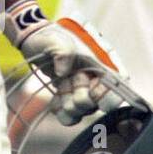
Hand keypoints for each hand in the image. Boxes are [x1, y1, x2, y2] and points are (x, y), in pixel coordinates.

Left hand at [5, 0, 123, 125]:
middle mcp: (97, 78)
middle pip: (101, 103)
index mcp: (102, 61)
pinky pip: (70, 116)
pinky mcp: (70, 98)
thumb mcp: (56, 40)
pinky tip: (55, 99)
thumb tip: (63, 71)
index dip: (108, 93)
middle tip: (71, 81)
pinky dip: (61, 111)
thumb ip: (63, 52)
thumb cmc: (49, 37)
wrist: (34, 42)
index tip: (91, 91)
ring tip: (61, 87)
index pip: (119, 83)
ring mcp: (84, 90)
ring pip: (85, 111)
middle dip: (83, 99)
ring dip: (70, 105)